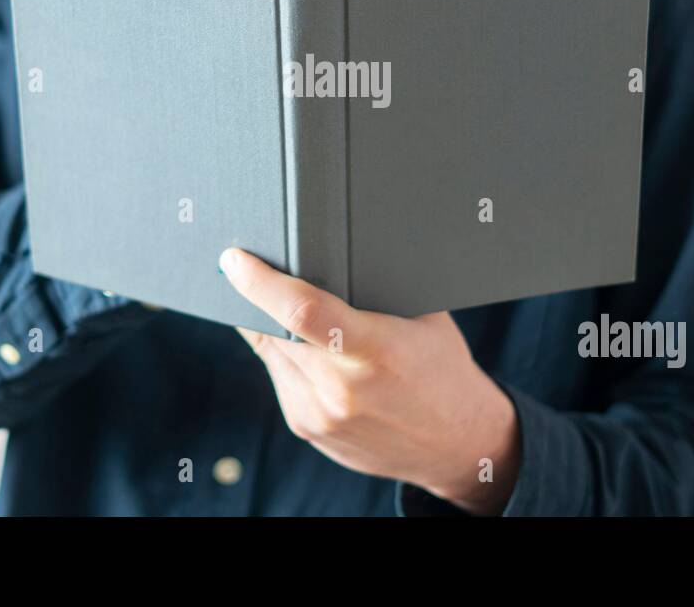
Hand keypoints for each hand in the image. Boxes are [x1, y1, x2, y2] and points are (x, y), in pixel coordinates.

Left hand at [219, 247, 519, 514]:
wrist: (458, 446)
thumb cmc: (442, 369)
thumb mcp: (425, 319)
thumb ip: (379, 289)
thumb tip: (327, 247)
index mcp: (376, 350)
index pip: (304, 311)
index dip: (261, 283)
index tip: (234, 259)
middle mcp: (342, 388)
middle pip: (275, 328)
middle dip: (260, 298)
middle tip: (256, 269)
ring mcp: (319, 413)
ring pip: (270, 352)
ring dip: (272, 327)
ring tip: (292, 310)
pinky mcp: (306, 428)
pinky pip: (279, 376)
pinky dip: (285, 355)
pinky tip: (310, 350)